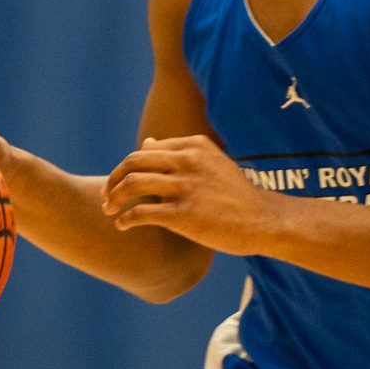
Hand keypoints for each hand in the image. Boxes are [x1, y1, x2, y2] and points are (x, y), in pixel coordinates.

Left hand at [100, 134, 285, 255]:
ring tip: (109, 210)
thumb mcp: (210, 163)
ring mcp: (186, 186)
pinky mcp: (184, 214)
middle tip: (106, 196)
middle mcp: (188, 161)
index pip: (145, 150)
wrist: (264, 220)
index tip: (118, 182)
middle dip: (114, 180)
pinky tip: (123, 225)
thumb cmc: (236, 195)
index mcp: (193, 146)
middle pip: (134, 163)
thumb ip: (179, 153)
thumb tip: (146, 143)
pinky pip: (142, 212)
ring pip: (133, 185)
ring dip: (114, 198)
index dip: (126, 167)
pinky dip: (126, 219)